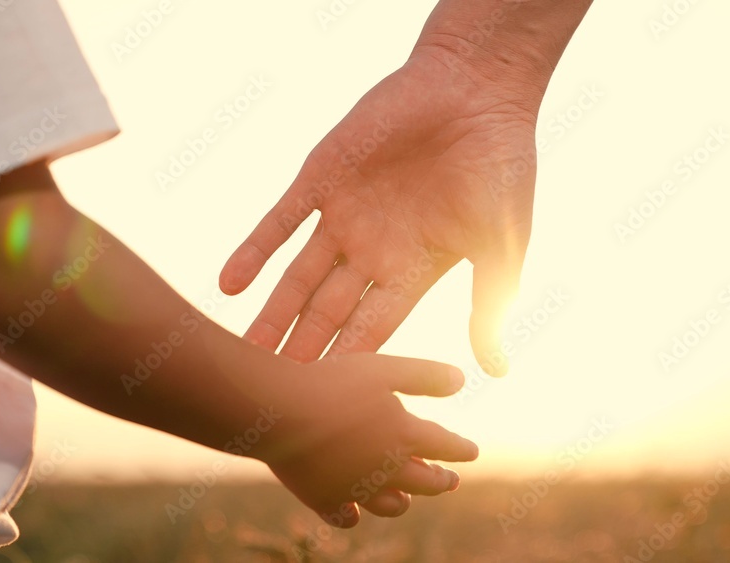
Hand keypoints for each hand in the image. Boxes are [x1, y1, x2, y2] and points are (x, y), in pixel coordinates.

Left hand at [220, 48, 538, 374]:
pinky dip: (254, 250)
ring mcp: (342, 217)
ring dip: (270, 313)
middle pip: (325, 315)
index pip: (370, 332)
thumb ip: (488, 304)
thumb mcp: (500, 244)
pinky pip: (280, 221)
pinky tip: (228, 282)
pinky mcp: (321, 178)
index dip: (346, 369)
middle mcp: (369, 252)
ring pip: (296, 277)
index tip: (322, 412)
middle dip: (299, 352)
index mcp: (411, 272)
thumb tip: (496, 371)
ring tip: (241, 350)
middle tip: (269, 395)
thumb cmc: (501, 167)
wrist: (476, 90)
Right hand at [258, 353, 476, 526]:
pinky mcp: (325, 499)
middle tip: (449, 480)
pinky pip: (346, 517)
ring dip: (403, 500)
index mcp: (405, 435)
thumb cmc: (331, 383)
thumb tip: (461, 380)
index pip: (446, 446)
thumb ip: (424, 375)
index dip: (462, 449)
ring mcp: (356, 489)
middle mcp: (387, 470)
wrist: (278, 412)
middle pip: (426, 482)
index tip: (472, 452)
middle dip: (441, 481)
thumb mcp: (383, 368)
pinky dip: (354, 515)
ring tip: (405, 497)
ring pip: (391, 505)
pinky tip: (354, 511)